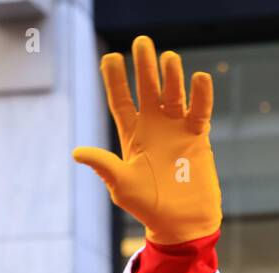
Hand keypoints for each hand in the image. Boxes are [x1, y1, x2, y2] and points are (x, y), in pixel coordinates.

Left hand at [74, 36, 220, 244]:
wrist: (179, 223)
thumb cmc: (147, 206)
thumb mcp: (121, 185)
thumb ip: (104, 165)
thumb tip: (77, 152)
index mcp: (131, 136)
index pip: (120, 101)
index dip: (115, 80)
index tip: (110, 57)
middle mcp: (153, 127)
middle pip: (147, 89)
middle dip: (144, 67)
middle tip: (142, 43)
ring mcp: (176, 129)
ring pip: (173, 95)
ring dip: (171, 76)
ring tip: (168, 58)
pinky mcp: (197, 137)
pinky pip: (199, 111)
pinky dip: (200, 95)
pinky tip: (199, 77)